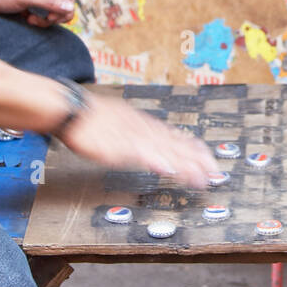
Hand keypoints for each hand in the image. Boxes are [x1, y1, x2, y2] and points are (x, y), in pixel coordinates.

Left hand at [0, 0, 75, 26]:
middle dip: (55, 14)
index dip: (64, 8)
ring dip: (46, 18)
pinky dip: (37, 18)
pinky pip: (41, 11)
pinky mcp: (27, 0)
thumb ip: (49, 2)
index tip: (52, 19)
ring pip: (51, 8)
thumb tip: (71, 8)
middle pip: (62, 2)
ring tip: (31, 21)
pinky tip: (27, 19)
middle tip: (44, 21)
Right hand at [59, 93, 218, 189]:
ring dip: (182, 164)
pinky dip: (153, 160)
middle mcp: (144, 130)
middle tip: (216, 174)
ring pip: (163, 151)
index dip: (194, 150)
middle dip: (196, 160)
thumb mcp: (122, 122)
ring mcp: (131, 137)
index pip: (176, 138)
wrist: (70, 109)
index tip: (211, 161)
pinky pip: (138, 154)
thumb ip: (140, 132)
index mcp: (144, 125)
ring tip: (200, 177)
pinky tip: (166, 169)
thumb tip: (154, 144)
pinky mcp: (116, 146)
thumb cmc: (93, 117)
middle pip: (175, 146)